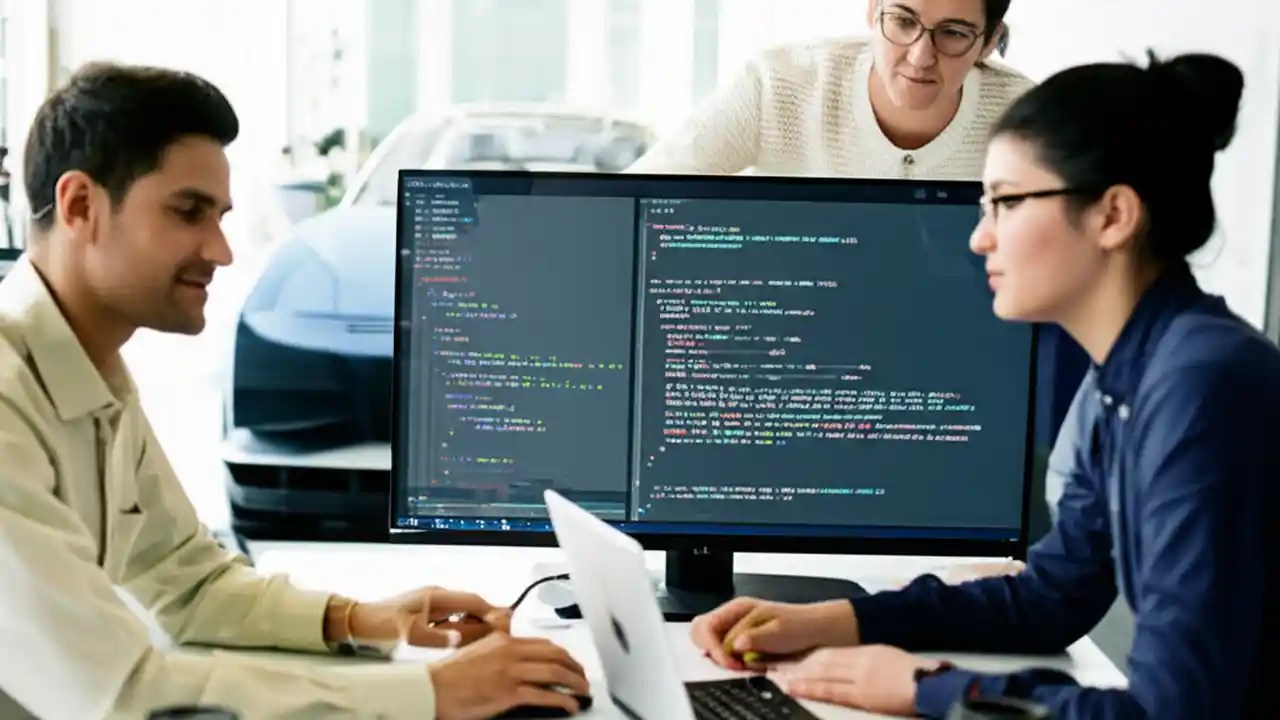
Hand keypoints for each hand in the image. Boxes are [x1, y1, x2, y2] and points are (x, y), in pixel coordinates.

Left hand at [347, 586, 512, 647]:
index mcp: (435, 597)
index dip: (491, 612)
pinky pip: (450, 619)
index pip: (473, 601)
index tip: (504, 623)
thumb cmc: (379, 625)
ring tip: (488, 638)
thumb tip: (459, 640)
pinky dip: (461, 628)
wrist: (355, 623)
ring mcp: (430, 605)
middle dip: (487, 618)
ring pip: (461, 613)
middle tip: (503, 632)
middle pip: (470, 606)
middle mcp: (436, 597)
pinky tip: (463, 640)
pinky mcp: (425, 614)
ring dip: (474, 625)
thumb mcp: (409, 634)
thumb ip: (437, 637)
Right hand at [429, 632, 589, 719]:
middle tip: (581, 677)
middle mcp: (510, 651)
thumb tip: (515, 650)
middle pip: (555, 654)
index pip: (543, 643)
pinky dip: (563, 700)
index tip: (570, 663)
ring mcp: (511, 671)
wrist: (432, 688)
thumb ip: (498, 647)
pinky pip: (545, 694)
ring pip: (555, 672)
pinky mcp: (509, 692)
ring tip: (582, 691)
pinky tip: (570, 705)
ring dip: (574, 683)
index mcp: (503, 640)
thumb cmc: (450, 675)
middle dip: (574, 666)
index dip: (563, 654)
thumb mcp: (477, 649)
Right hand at [690, 597, 858, 670]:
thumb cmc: (802, 625)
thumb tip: (734, 644)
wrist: (821, 632)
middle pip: (701, 632)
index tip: (729, 663)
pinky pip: (725, 654)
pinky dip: (729, 662)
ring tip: (739, 665)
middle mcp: (734, 618)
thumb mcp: (779, 630)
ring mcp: (737, 631)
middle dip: (710, 650)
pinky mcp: (743, 645)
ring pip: (710, 643)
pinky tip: (745, 666)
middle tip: (731, 664)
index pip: (707, 625)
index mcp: (738, 608)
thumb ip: (754, 637)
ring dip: (719, 657)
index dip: (714, 647)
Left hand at [768, 645, 940, 716]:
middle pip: (823, 660)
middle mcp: (861, 660)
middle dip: (800, 663)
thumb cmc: (920, 677)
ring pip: (822, 672)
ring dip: (799, 674)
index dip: (811, 656)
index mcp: (869, 651)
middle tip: (778, 665)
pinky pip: (832, 690)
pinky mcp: (863, 693)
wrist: (934, 685)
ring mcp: (860, 676)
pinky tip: (797, 688)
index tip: (796, 659)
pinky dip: (811, 688)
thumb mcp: (893, 661)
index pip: (833, 653)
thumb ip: (873, 664)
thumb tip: (856, 668)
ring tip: (780, 677)